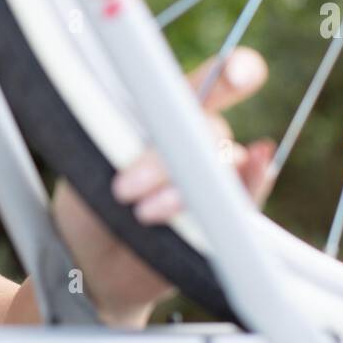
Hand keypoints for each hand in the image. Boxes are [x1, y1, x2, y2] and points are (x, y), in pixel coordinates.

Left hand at [51, 48, 275, 326]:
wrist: (95, 270)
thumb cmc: (87, 213)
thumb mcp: (85, 175)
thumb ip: (113, 151)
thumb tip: (137, 144)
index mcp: (159, 121)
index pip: (198, 88)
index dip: (227, 74)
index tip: (236, 73)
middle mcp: (192, 144)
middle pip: (205, 130)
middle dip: (163, 159)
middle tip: (123, 189)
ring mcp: (211, 179)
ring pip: (220, 166)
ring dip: (181, 189)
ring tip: (143, 213)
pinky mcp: (223, 217)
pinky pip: (247, 197)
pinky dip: (252, 183)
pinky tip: (257, 168)